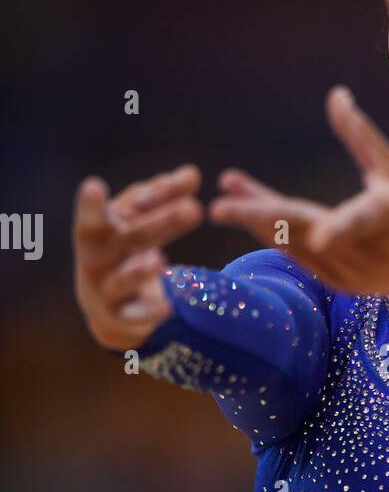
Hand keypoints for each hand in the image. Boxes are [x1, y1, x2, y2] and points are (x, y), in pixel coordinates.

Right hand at [73, 165, 204, 349]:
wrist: (113, 305)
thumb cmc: (126, 247)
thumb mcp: (139, 219)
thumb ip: (162, 196)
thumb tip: (192, 173)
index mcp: (96, 232)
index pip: (95, 216)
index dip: (91, 205)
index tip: (94, 187)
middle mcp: (94, 260)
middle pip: (127, 240)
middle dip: (160, 223)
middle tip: (194, 208)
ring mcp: (104, 291)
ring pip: (121, 280)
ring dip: (139, 272)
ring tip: (159, 262)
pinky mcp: (119, 318)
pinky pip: (134, 315)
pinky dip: (149, 311)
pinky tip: (168, 308)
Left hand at [208, 87, 388, 317]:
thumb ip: (361, 137)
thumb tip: (335, 94)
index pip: (363, 220)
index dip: (341, 230)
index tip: (321, 238)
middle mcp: (370, 250)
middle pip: (309, 233)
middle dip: (262, 218)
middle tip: (220, 207)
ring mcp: (353, 273)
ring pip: (296, 244)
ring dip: (258, 219)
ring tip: (229, 193)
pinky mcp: (340, 284)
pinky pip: (299, 255)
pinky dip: (274, 234)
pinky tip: (251, 213)